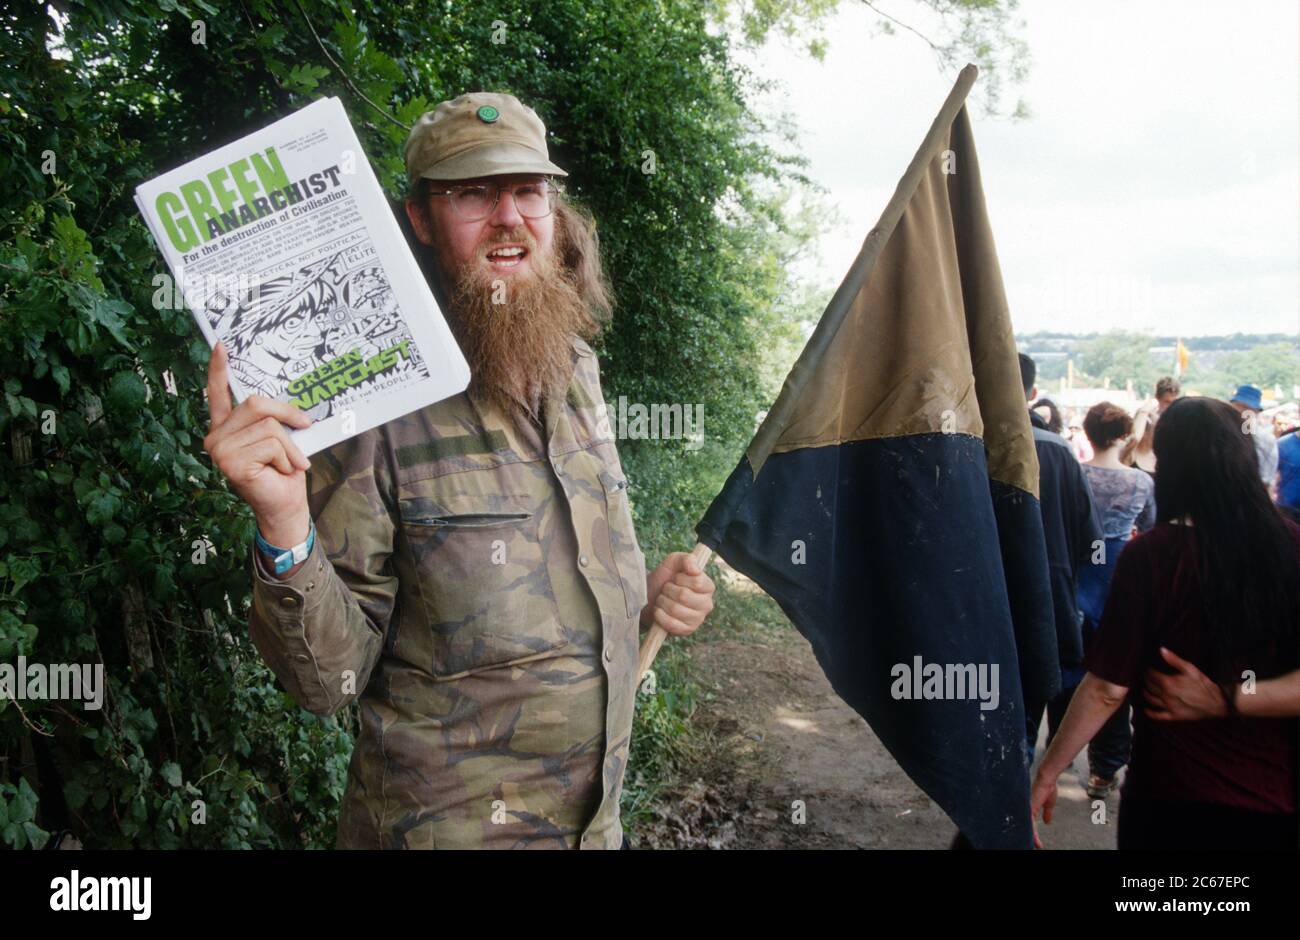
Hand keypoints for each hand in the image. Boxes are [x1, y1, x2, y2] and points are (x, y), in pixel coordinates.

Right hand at [203, 342, 313, 544]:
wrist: (286, 506)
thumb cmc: (284, 472)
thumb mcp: (282, 438)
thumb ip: (274, 419)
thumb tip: (289, 403)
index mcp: (227, 427)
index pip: (218, 394)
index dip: (219, 370)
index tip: (221, 345)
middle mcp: (216, 435)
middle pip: (255, 404)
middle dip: (287, 415)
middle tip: (305, 428)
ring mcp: (219, 449)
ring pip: (268, 426)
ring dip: (290, 446)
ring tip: (290, 463)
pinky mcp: (230, 461)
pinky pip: (271, 443)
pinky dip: (287, 457)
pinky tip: (281, 472)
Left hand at [641, 552, 714, 635]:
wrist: (649, 596)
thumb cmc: (665, 578)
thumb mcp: (675, 562)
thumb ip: (687, 559)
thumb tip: (694, 569)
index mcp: (708, 587)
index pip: (697, 582)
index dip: (681, 579)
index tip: (675, 578)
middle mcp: (707, 604)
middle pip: (684, 595)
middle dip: (668, 590)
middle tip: (665, 590)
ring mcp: (698, 619)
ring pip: (675, 609)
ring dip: (662, 602)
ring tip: (662, 599)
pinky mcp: (687, 631)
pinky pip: (671, 624)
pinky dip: (660, 616)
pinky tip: (659, 611)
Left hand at [1029, 770, 1057, 848]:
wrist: (1047, 780)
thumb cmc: (1048, 788)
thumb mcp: (1049, 804)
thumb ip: (1047, 813)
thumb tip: (1047, 822)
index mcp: (1031, 809)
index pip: (1030, 826)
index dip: (1033, 835)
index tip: (1037, 844)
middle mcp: (1027, 810)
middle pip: (1026, 828)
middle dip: (1029, 839)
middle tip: (1032, 848)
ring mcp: (1028, 810)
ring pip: (1027, 829)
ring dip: (1031, 839)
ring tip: (1035, 847)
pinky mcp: (1030, 809)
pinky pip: (1030, 825)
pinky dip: (1032, 834)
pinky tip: (1035, 841)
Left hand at [1144, 647, 1228, 719]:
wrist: (1218, 703)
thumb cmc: (1204, 685)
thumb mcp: (1190, 669)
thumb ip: (1174, 659)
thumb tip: (1161, 650)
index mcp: (1168, 683)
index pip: (1150, 675)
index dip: (1147, 669)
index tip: (1146, 666)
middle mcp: (1166, 695)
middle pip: (1149, 686)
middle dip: (1145, 679)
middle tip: (1144, 675)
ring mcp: (1169, 707)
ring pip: (1150, 699)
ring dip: (1145, 692)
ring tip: (1145, 687)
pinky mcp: (1174, 716)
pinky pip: (1158, 716)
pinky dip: (1150, 712)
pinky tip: (1146, 709)